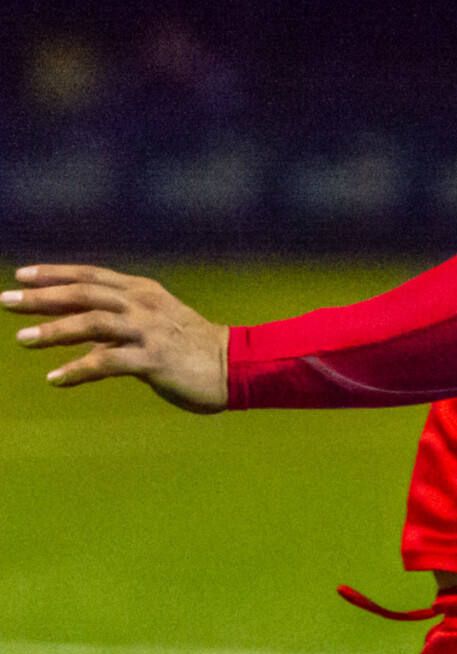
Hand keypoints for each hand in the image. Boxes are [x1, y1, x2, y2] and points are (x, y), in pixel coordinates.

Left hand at [4, 265, 228, 411]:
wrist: (237, 366)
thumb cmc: (192, 347)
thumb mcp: (155, 324)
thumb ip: (117, 325)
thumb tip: (79, 337)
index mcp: (143, 292)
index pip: (91, 276)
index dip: (55, 273)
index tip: (21, 275)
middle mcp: (144, 306)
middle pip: (85, 294)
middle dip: (43, 297)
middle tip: (6, 301)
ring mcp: (150, 331)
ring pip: (93, 323)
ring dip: (54, 330)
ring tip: (21, 339)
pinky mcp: (155, 360)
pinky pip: (109, 363)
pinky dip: (79, 369)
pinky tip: (56, 379)